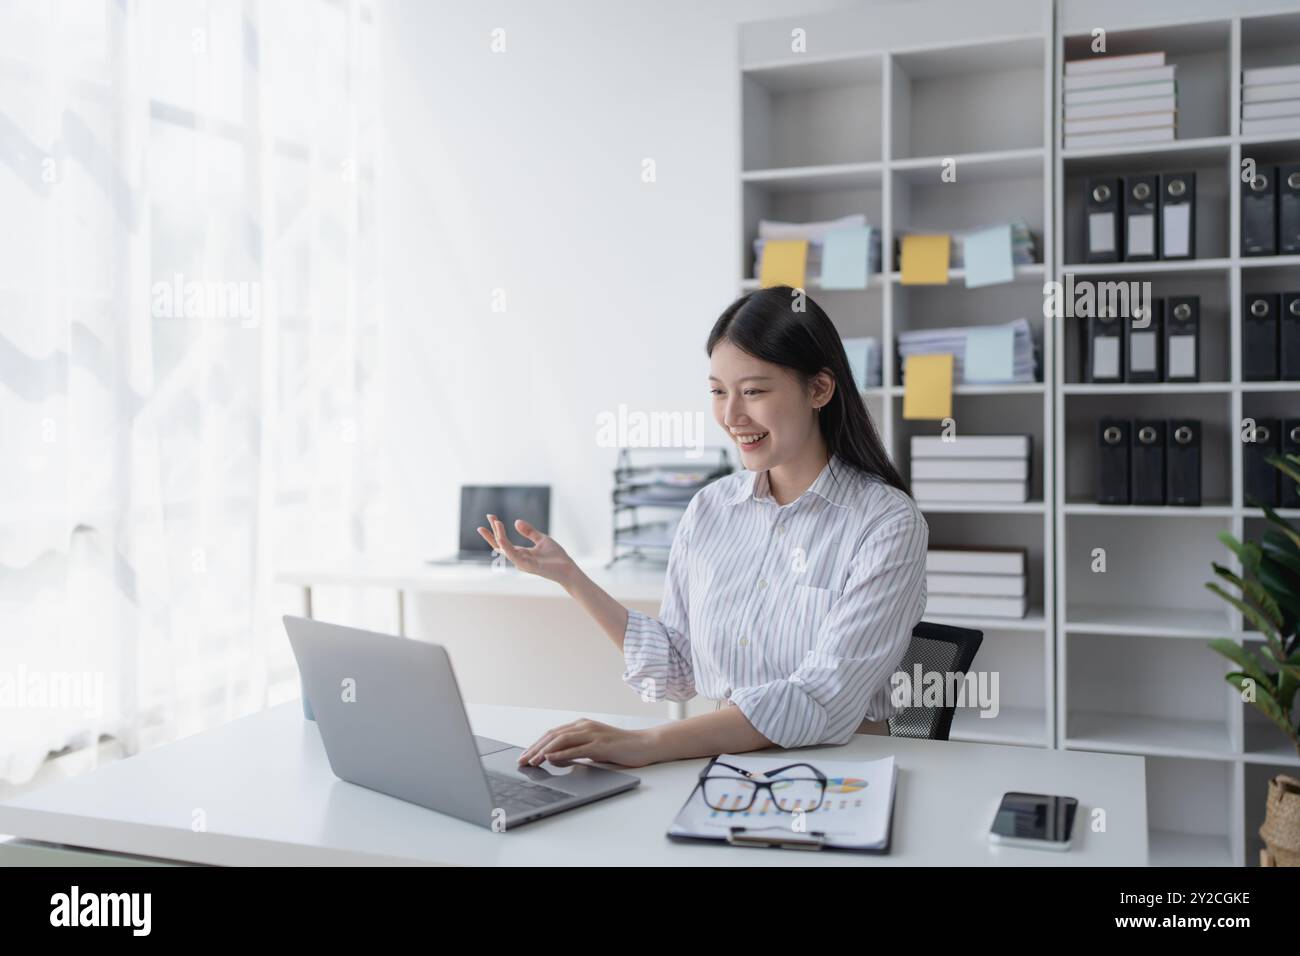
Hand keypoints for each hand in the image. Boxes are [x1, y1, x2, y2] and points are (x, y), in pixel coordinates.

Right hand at [476, 514, 576, 585]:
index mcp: (521, 553)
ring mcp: (522, 563)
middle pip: (500, 545)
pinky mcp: (528, 566)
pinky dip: (507, 547)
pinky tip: (501, 538)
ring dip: (499, 536)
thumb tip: (516, 521)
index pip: (503, 541)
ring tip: (496, 522)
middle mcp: (518, 559)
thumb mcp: (542, 539)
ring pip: (505, 549)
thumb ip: (529, 532)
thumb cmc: (556, 557)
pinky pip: (514, 556)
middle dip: (492, 531)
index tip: (490, 516)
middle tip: (488, 515)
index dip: (496, 529)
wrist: (568, 569)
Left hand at [517, 718, 661, 768]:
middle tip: (521, 761)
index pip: (553, 734)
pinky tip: (551, 759)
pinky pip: (577, 748)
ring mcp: (593, 733)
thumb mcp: (592, 750)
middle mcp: (585, 726)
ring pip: (561, 739)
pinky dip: (561, 753)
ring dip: (544, 750)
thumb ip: (573, 752)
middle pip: (553, 735)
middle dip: (534, 748)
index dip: (536, 745)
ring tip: (532, 761)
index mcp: (582, 726)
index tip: (524, 756)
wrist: (644, 745)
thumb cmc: (619, 748)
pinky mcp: (601, 744)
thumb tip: (552, 758)